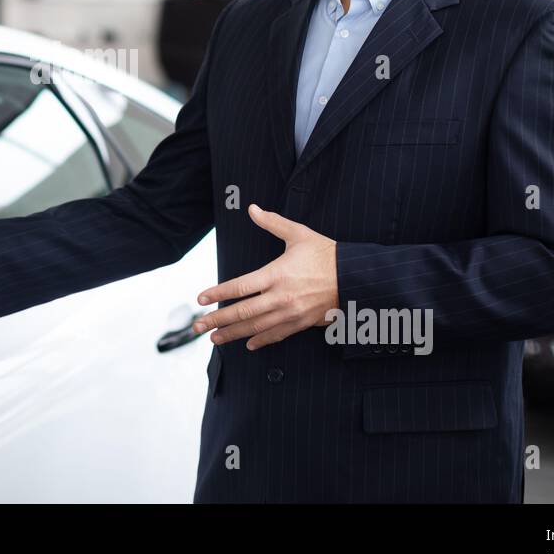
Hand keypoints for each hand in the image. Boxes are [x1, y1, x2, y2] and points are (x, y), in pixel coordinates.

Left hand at [192, 203, 337, 350]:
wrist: (355, 277)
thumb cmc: (327, 254)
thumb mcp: (299, 234)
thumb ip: (272, 222)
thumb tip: (252, 208)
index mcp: (276, 274)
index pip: (239, 286)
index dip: (217, 293)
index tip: (200, 299)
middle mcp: (280, 296)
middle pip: (242, 312)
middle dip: (217, 320)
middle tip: (198, 326)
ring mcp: (291, 313)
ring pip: (255, 327)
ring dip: (233, 334)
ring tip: (215, 338)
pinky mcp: (301, 323)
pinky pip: (276, 335)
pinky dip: (260, 340)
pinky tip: (248, 344)